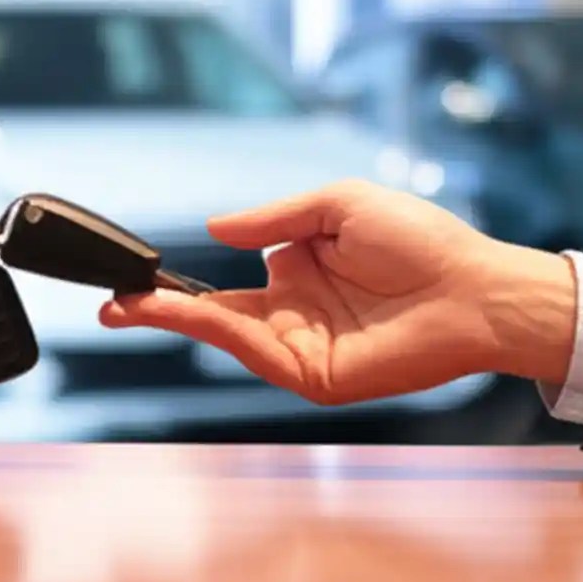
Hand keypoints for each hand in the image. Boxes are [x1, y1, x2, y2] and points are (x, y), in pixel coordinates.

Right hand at [99, 180, 576, 404]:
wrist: (473, 285)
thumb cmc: (419, 238)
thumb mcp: (335, 205)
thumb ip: (272, 219)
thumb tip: (214, 229)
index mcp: (298, 274)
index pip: (227, 285)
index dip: (184, 283)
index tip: (139, 274)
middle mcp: (294, 315)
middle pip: (215, 318)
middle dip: (159, 312)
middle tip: (109, 304)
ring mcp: (304, 348)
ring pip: (228, 337)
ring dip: (179, 321)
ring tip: (129, 306)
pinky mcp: (319, 376)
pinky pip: (261, 352)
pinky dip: (226, 333)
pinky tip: (198, 314)